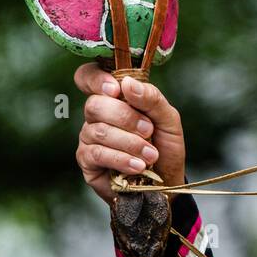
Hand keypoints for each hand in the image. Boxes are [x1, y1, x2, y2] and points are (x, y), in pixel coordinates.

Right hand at [74, 63, 185, 205]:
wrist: (167, 179)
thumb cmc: (166, 145)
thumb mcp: (168, 119)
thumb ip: (151, 99)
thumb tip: (127, 83)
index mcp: (115, 97)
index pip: (88, 76)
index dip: (96, 79)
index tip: (115, 89)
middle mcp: (98, 115)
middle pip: (95, 104)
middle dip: (126, 118)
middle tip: (149, 130)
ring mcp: (89, 137)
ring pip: (98, 131)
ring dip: (130, 143)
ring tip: (151, 155)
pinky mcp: (87, 160)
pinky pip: (97, 154)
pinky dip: (121, 159)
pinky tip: (138, 167)